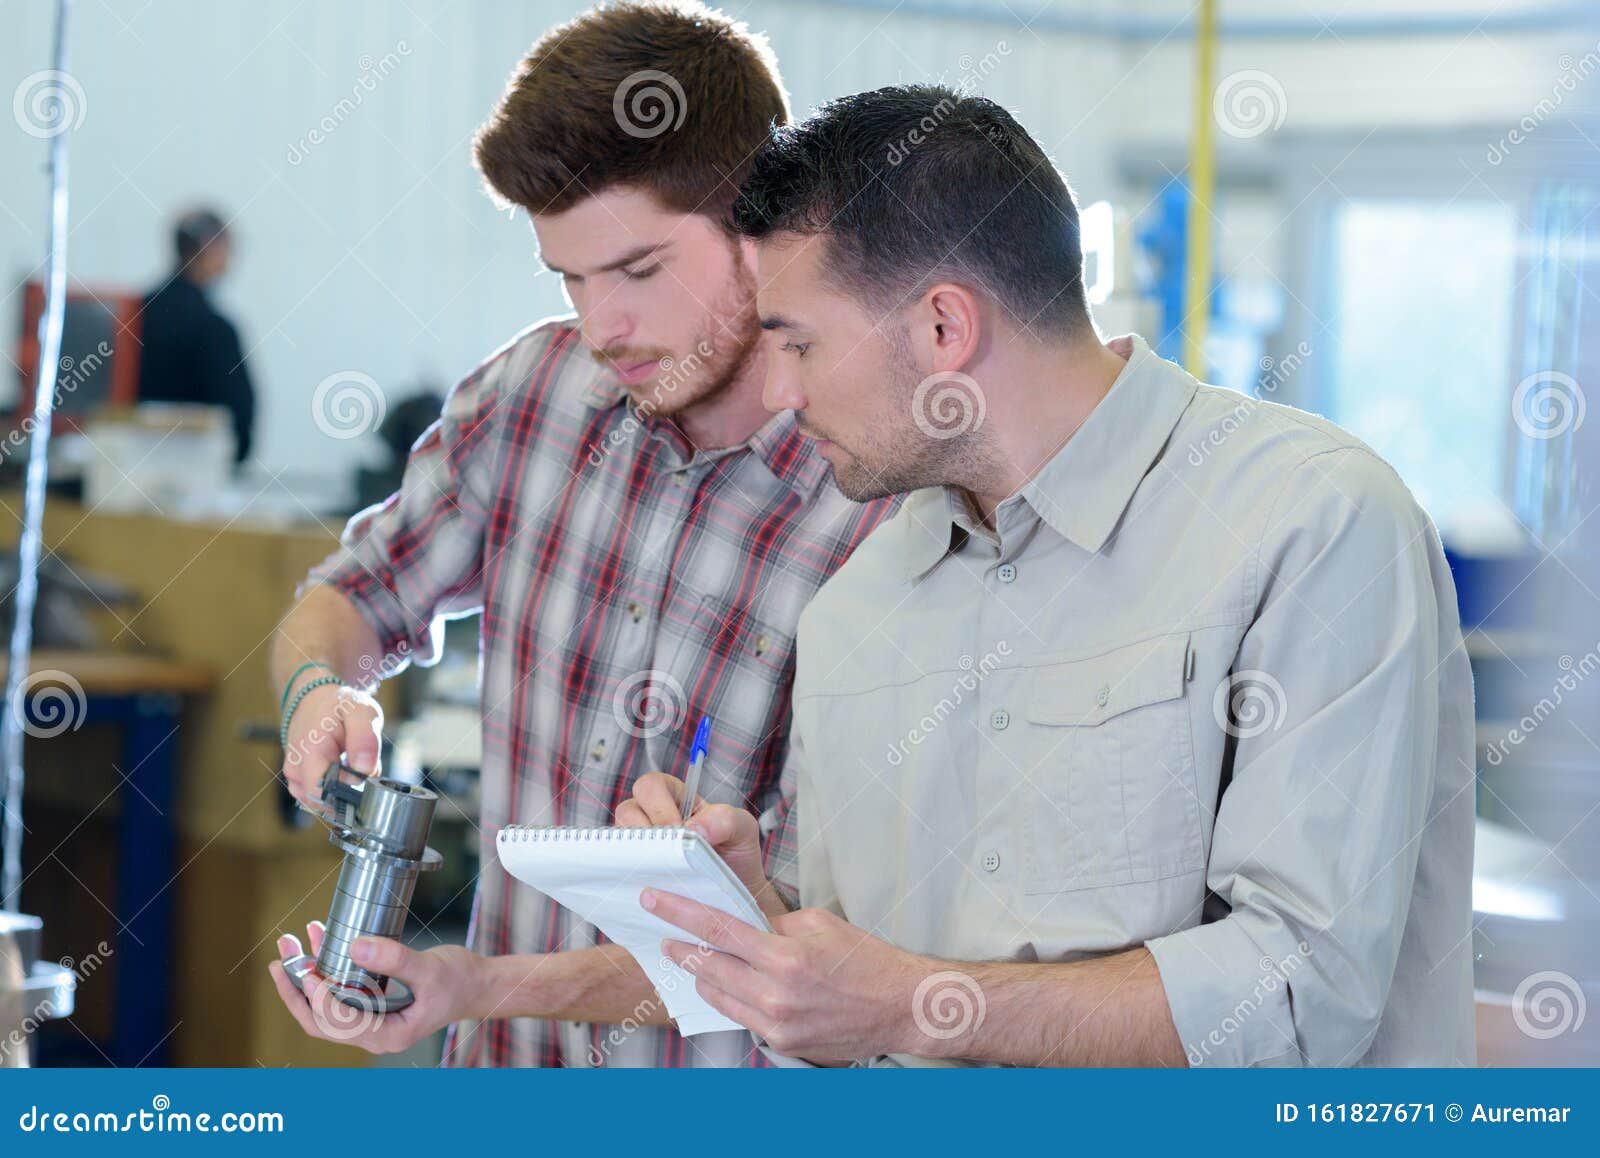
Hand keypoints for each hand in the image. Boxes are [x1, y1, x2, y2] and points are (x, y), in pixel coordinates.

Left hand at [267, 921, 486, 1054]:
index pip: (338, 1023)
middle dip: (296, 992)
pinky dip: (325, 972)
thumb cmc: (461, 981)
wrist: (479, 985)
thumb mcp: (430, 969)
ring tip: (292, 947)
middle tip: (279, 962)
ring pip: (324, 1008)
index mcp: (386, 1036)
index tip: (307, 970)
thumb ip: (395, 959)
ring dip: (305, 979)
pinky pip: (338, 994)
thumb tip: (355, 945)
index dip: (318, 997)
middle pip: (319, 1021)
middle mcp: (372, 1035)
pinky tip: (320, 943)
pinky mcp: (371, 1006)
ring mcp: (370, 1022)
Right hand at [279, 681, 383, 804]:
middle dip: (348, 793)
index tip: (364, 773)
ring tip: (348, 765)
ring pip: (322, 803)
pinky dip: (332, 791)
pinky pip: (318, 799)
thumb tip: (364, 771)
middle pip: (325, 802)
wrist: (315, 700)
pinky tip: (340, 773)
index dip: (350, 791)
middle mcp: (295, 768)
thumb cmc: (339, 706)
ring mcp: (294, 777)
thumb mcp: (362, 712)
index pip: (325, 793)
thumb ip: (365, 740)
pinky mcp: (297, 782)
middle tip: (359, 767)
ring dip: (341, 792)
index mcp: (310, 751)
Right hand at [616, 772, 783, 920]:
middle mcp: (652, 819)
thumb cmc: (737, 855)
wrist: (736, 896)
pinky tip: (651, 888)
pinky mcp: (634, 873)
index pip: (651, 786)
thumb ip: (725, 819)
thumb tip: (691, 828)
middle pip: (627, 810)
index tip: (679, 830)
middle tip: (669, 853)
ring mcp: (640, 847)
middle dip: (646, 830)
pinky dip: (631, 877)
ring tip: (662, 872)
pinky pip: (618, 871)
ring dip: (637, 856)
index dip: (659, 805)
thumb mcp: (742, 829)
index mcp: (676, 799)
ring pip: (618, 841)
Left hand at [642, 889, 930, 1062]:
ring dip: (702, 974)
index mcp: (786, 956)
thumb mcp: (819, 923)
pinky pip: (739, 1015)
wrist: (900, 1007)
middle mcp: (775, 994)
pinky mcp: (781, 1042)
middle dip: (681, 947)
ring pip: (716, 994)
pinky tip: (728, 982)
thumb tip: (740, 921)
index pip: (718, 930)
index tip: (653, 899)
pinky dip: (729, 996)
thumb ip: (773, 923)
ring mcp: (776, 1024)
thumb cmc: (865, 960)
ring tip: (695, 958)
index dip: (679, 912)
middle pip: (707, 966)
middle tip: (667, 934)